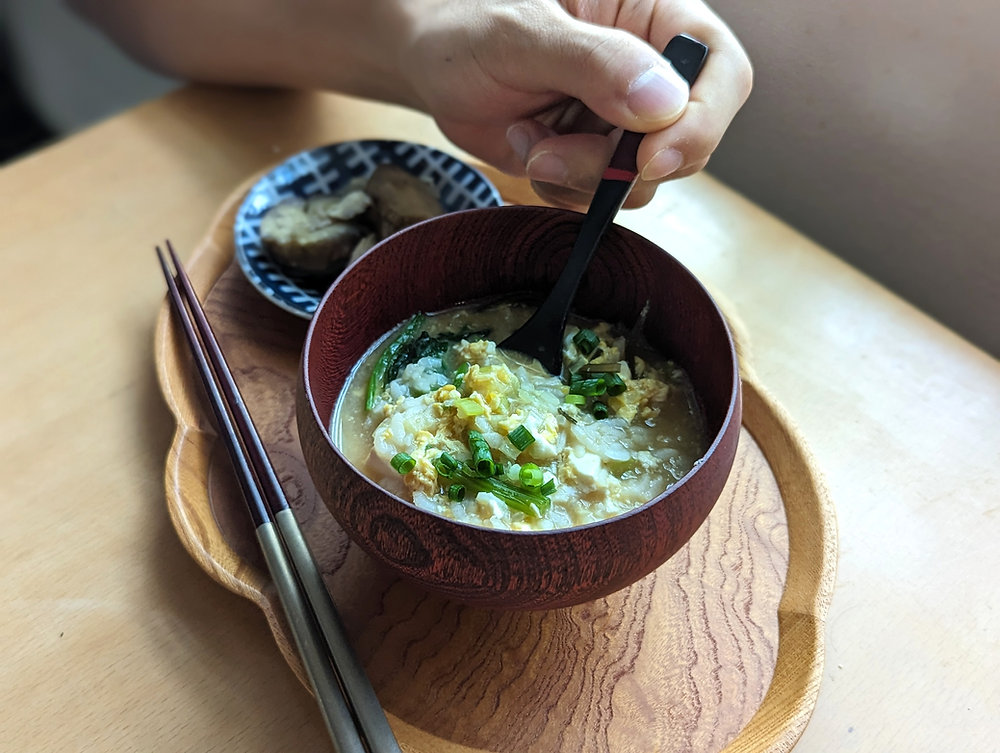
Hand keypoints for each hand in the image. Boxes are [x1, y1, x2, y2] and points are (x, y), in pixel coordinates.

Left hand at [401, 0, 751, 208]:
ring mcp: (625, 119)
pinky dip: (561, 187)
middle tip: (553, 152)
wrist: (432, 61)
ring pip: (643, 180)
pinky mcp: (595, 157)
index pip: (721, 71)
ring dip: (581, 177)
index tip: (650, 157)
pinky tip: (527, 145)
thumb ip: (595, 63)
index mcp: (654, 15)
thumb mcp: (524, 33)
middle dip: (620, 163)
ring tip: (529, 138)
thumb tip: (665, 104)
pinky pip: (602, 197)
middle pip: (687, 139)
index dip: (701, 121)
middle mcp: (651, 69)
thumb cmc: (471, 23)